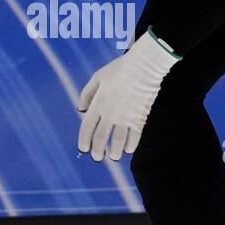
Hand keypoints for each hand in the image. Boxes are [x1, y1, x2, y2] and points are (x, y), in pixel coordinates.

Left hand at [76, 28, 180, 160]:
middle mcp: (110, 113)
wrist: (143, 66)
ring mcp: (125, 117)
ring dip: (114, 152)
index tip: (84, 148)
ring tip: (114, 156)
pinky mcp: (139, 118)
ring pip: (117, 141)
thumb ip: (87, 94)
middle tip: (98, 157)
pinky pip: (134, 137)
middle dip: (98, 151)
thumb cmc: (119, 69)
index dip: (84, 140)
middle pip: (101, 138)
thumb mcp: (97, 77)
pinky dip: (130, 145)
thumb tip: (80, 109)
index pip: (87, 127)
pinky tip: (128, 150)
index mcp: (98, 103)